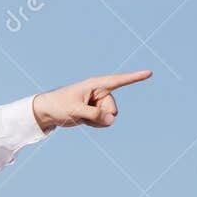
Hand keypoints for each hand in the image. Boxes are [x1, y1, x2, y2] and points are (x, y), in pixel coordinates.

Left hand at [31, 70, 151, 130]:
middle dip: (101, 116)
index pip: (119, 80)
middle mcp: (100, 92)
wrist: (47, 112)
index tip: (149, 72)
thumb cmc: (59, 105)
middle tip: (82, 113)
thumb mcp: (75, 110)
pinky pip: (103, 122)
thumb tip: (112, 120)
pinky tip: (82, 119)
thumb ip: (94, 114)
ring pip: (109, 118)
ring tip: (80, 115)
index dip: (134, 77)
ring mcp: (99, 103)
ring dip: (96, 121)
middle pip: (113, 110)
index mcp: (95, 85)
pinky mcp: (96, 112)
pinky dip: (94, 124)